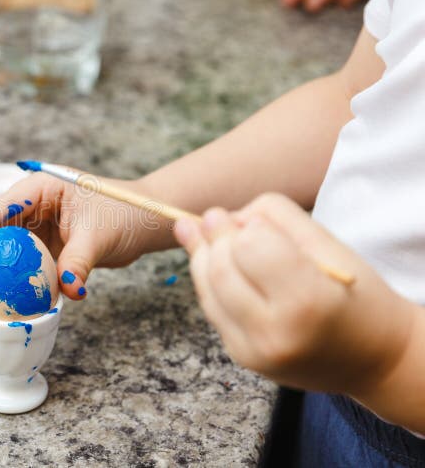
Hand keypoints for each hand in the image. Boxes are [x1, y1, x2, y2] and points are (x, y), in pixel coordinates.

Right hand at [0, 172, 169, 299]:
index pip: (8, 203)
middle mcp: (39, 204)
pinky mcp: (49, 245)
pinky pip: (27, 260)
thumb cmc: (126, 214)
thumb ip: (78, 262)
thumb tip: (68, 289)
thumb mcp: (99, 236)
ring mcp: (42, 225)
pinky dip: (15, 274)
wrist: (146, 222)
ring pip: (10, 245)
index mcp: (46, 188)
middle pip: (1, 226)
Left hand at [173, 193, 414, 394]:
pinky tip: (213, 262)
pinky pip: (212, 308)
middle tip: (215, 216)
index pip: (250, 246)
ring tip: (205, 232)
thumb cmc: (355, 293)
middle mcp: (274, 332)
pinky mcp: (241, 356)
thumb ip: (276, 219)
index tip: (250, 218)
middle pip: (221, 268)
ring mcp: (253, 350)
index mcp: (307, 300)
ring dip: (202, 254)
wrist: (373, 358)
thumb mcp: (329, 246)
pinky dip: (209, 281)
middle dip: (214, 235)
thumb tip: (219, 216)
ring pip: (207, 287)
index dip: (246, 225)